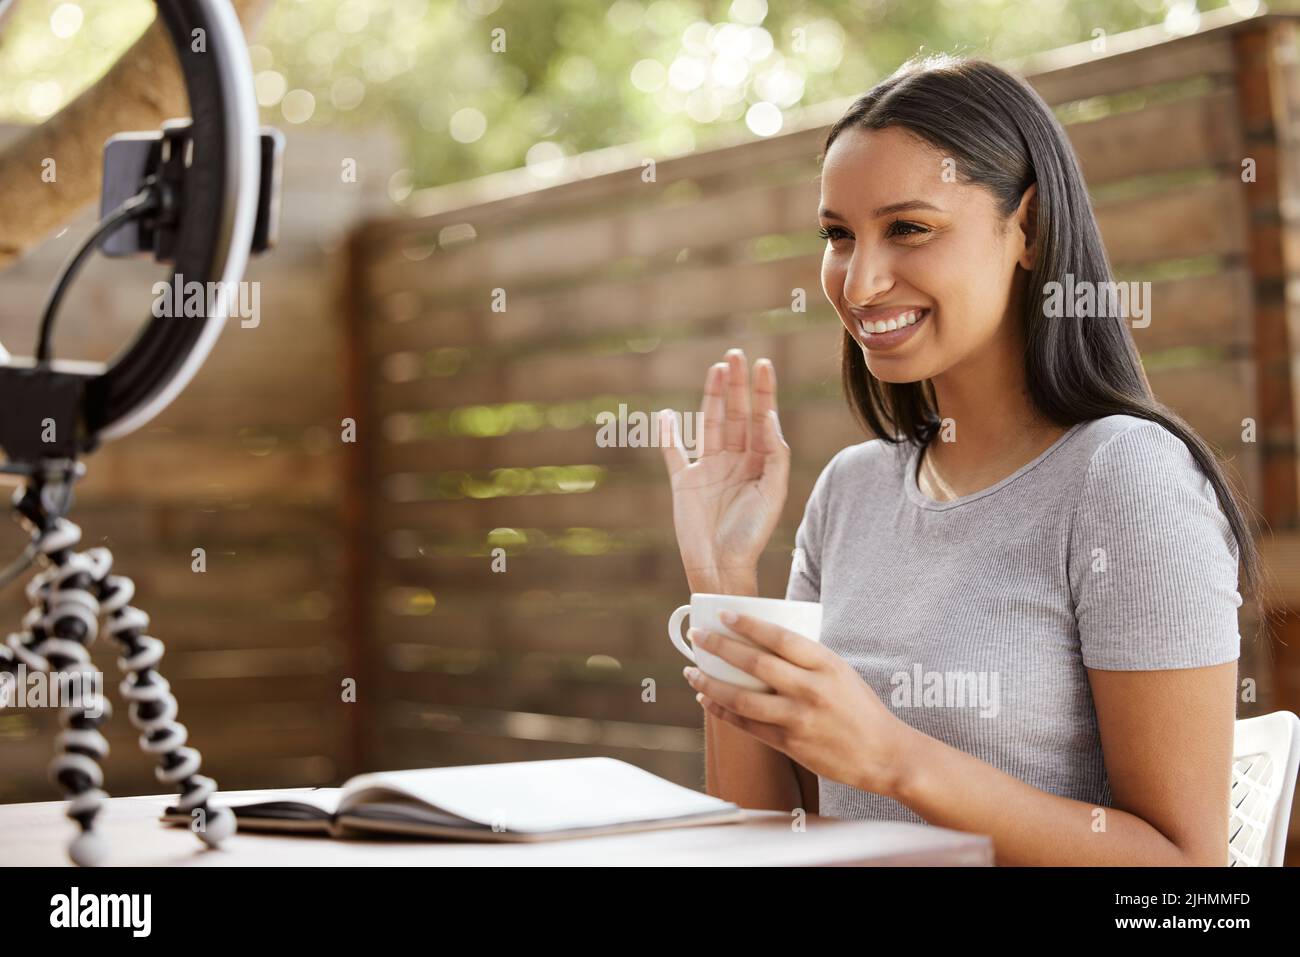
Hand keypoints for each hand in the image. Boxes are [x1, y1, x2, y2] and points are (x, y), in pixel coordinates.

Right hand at [657, 349, 789, 592]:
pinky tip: (667, 415)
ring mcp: (708, 469)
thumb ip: (774, 453)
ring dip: (711, 397)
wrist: (721, 565)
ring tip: (716, 370)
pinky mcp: (684, 482)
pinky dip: (668, 435)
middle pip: (735, 414)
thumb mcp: (772, 492)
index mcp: (759, 463)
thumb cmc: (751, 533)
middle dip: (736, 385)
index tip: (763, 364)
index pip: (761, 418)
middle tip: (735, 355)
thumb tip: (768, 417)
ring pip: (709, 424)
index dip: (763, 391)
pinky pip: (674, 452)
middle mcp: (734, 461)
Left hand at [682, 611, 915, 798]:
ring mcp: (798, 718)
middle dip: (719, 648)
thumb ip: (806, 659)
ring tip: (692, 673)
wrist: (884, 754)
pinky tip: (708, 701)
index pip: (778, 637)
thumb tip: (761, 643)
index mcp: (825, 664)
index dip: (747, 624)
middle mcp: (810, 689)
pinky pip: (747, 726)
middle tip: (697, 638)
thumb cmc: (860, 708)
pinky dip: (722, 712)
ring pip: (742, 699)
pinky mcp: (790, 744)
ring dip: (710, 684)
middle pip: (754, 663)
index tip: (723, 615)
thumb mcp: (840, 671)